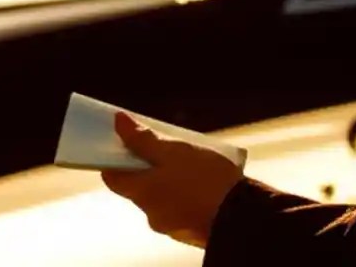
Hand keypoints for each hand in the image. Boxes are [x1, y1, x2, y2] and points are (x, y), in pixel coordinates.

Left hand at [101, 113, 242, 248]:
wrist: (243, 216)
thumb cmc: (206, 180)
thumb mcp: (174, 151)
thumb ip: (143, 138)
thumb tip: (119, 122)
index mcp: (141, 192)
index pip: (112, 176)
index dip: (114, 158)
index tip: (124, 144)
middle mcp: (150, 213)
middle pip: (138, 186)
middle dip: (148, 168)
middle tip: (165, 150)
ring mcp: (170, 226)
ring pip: (161, 197)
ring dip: (168, 182)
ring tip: (191, 166)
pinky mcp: (189, 232)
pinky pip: (179, 209)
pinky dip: (183, 196)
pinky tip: (201, 185)